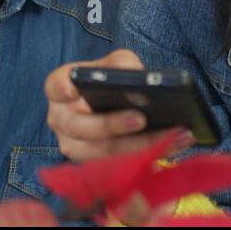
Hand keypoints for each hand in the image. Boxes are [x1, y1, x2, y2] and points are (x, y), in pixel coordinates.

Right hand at [45, 49, 195, 161]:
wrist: (119, 105)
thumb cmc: (112, 80)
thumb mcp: (119, 63)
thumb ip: (123, 64)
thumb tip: (136, 77)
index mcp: (61, 90)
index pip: (55, 87)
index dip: (62, 89)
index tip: (74, 89)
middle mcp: (62, 120)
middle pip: (81, 127)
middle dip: (111, 125)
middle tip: (140, 119)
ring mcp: (76, 147)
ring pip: (102, 152)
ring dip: (139, 146)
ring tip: (172, 135)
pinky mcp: (95, 166)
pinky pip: (120, 165)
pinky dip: (149, 156)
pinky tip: (174, 144)